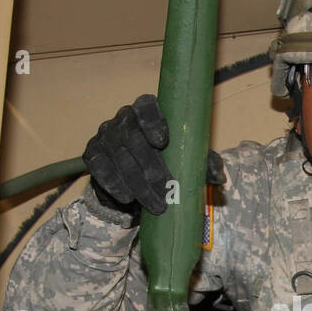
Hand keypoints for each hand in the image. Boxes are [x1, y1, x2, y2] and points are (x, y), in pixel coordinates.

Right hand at [82, 94, 224, 218]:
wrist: (136, 184)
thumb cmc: (167, 163)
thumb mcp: (188, 161)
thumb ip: (203, 164)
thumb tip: (218, 178)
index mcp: (147, 112)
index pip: (146, 106)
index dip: (153, 121)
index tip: (163, 141)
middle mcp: (123, 119)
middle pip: (132, 136)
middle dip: (150, 165)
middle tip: (165, 188)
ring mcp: (105, 135)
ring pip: (118, 156)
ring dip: (137, 182)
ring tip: (155, 204)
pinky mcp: (93, 154)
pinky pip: (100, 168)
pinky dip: (114, 184)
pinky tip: (127, 198)